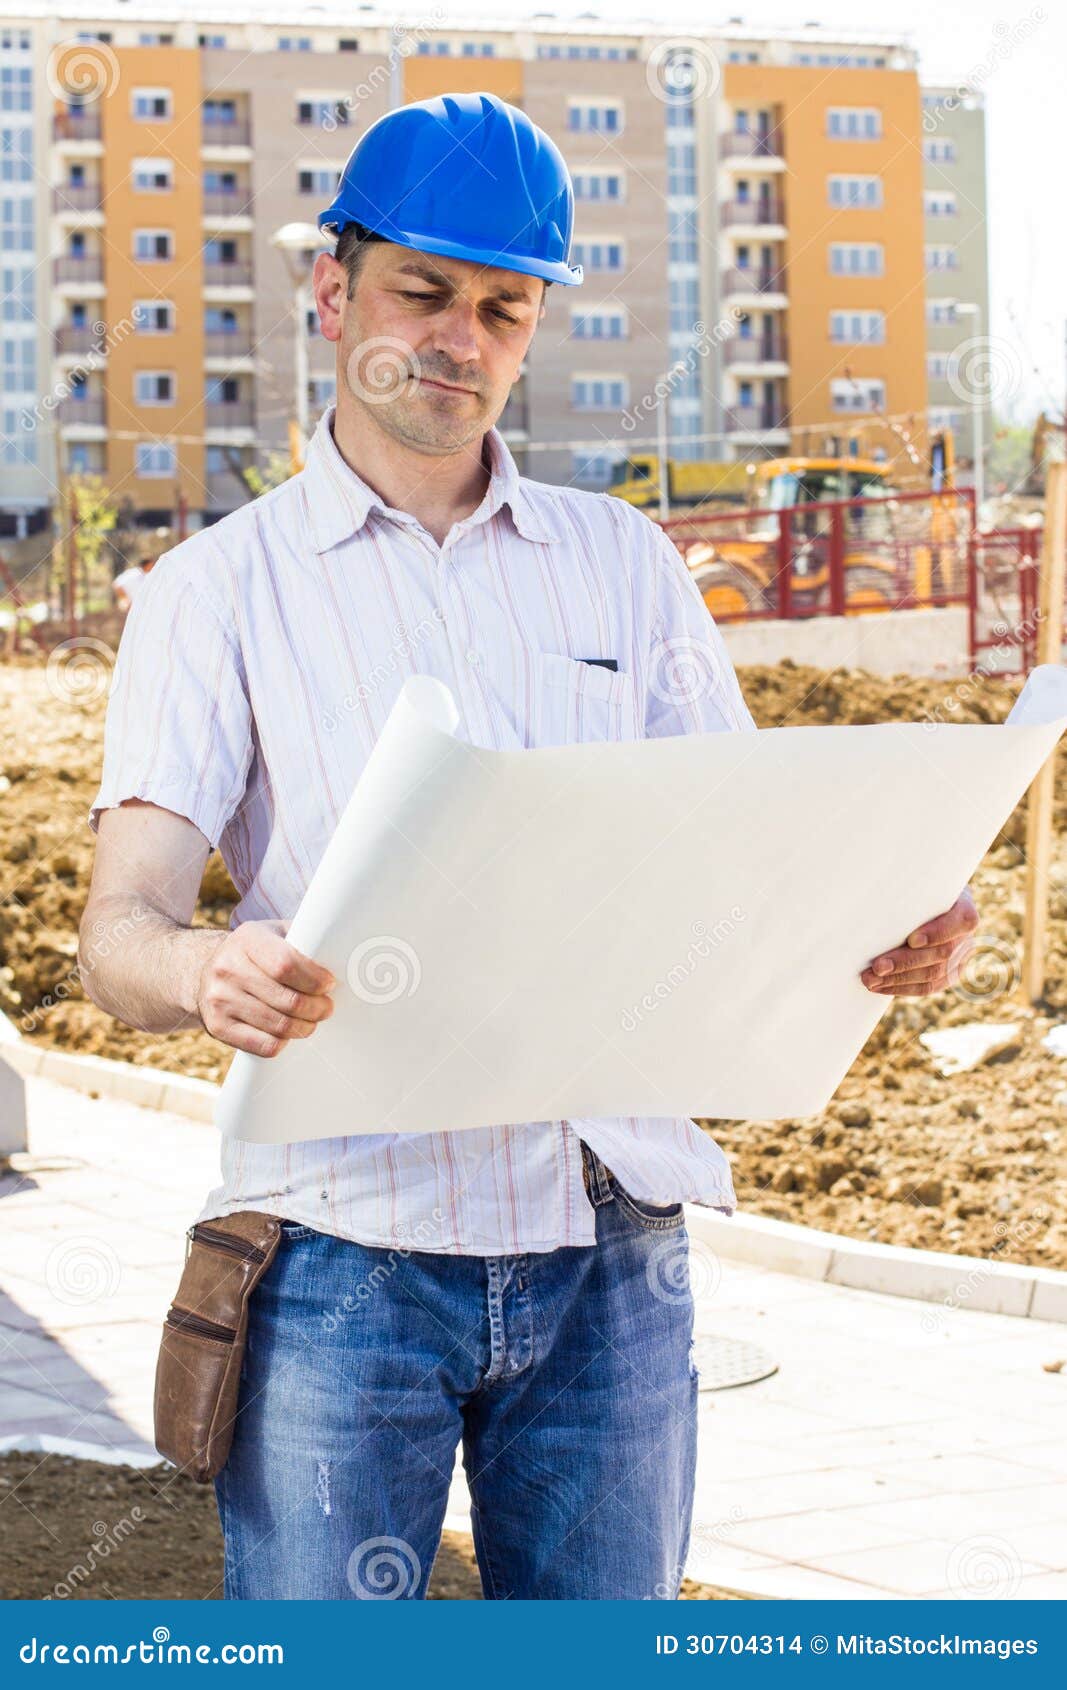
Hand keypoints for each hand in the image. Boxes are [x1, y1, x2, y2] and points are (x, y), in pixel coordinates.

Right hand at [195, 918, 336, 1055]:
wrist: (205, 970)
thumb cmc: (253, 952)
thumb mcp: (274, 933)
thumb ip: (302, 939)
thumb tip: (339, 950)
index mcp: (247, 939)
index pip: (287, 964)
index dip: (314, 979)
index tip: (328, 984)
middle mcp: (228, 968)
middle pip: (287, 1000)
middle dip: (317, 1008)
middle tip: (326, 1008)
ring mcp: (219, 999)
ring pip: (279, 1026)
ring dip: (304, 1027)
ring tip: (311, 1021)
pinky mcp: (218, 1026)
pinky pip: (263, 1045)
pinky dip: (283, 1042)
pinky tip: (288, 1033)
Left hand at [860, 886, 978, 996]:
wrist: (927, 903)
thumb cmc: (917, 889)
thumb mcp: (917, 883)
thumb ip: (906, 887)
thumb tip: (872, 884)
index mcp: (964, 908)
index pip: (961, 921)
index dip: (938, 933)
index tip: (912, 940)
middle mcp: (966, 936)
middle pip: (941, 954)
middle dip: (905, 962)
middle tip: (877, 967)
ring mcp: (960, 959)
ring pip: (933, 975)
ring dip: (898, 979)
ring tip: (870, 979)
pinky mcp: (948, 975)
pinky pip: (927, 987)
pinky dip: (901, 987)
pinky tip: (880, 986)